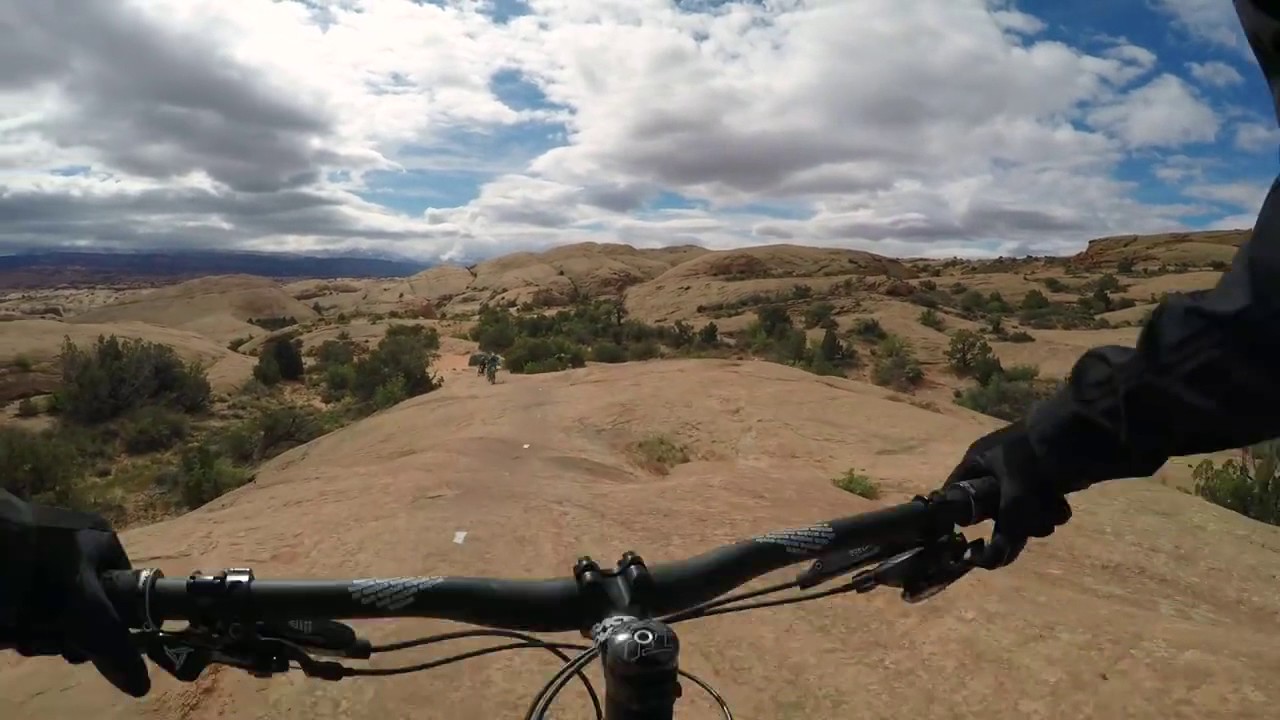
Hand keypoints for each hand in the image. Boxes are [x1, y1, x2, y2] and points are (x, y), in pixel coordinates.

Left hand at [0, 493, 149, 696]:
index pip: (121, 593)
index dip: (107, 626)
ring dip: (31, 630)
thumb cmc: (34, 566)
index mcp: (101, 542)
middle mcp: (74, 543)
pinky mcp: (10, 559)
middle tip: (42, 643)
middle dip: (59, 632)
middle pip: (80, 604)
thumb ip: (111, 642)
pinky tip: (3, 624)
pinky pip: (19, 598)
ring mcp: (37, 550)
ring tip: (15, 635)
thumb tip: (142, 684)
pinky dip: (10, 619)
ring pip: (45, 606)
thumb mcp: (81, 605)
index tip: (79, 647)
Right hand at [944, 420, 1071, 568]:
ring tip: (1048, 515)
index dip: (959, 515)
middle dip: (1010, 522)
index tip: (968, 539)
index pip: (955, 492)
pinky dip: (1050, 509)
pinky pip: (1039, 504)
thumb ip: (1005, 529)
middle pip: (992, 507)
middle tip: (1019, 531)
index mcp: (977, 462)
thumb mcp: (1016, 495)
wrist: (1079, 434)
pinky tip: (1060, 506)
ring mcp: (1020, 474)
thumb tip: (992, 562)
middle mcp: (994, 468)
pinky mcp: (1043, 478)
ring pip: (1019, 510)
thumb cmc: (1034, 457)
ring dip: (1035, 519)